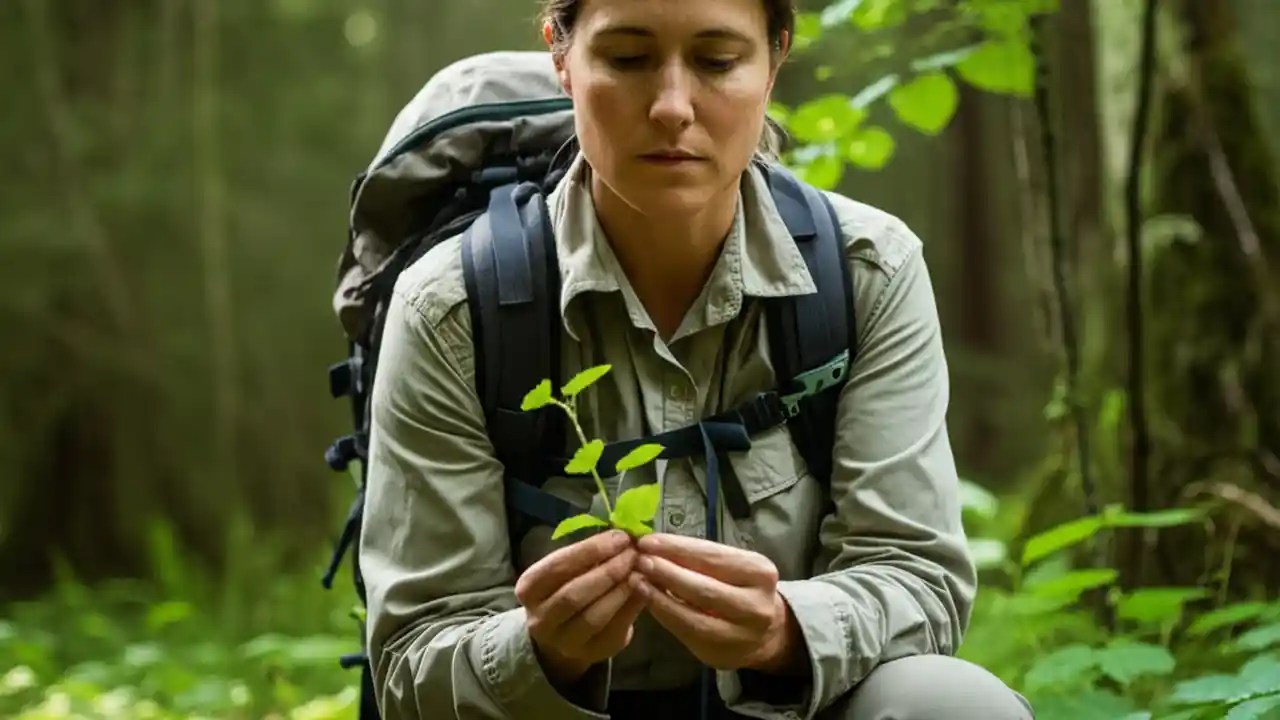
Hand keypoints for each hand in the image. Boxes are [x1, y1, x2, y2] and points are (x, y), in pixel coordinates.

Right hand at [514, 529, 646, 687]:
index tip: (620, 537)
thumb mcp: (567, 568)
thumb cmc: (566, 587)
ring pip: (593, 617)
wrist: (561, 632)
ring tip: (640, 571)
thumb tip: (624, 534)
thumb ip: (588, 554)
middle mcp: (540, 619)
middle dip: (608, 571)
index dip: (590, 550)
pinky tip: (644, 590)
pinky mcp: (590, 654)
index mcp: (529, 589)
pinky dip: (630, 608)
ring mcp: (563, 642)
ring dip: (621, 591)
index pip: (557, 566)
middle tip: (634, 554)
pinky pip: (613, 631)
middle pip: (574, 594)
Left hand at [633, 533, 806, 673]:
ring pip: (694, 616)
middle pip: (704, 587)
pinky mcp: (721, 654)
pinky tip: (648, 601)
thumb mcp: (730, 567)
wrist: (765, 633)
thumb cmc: (740, 588)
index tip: (647, 541)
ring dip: (660, 596)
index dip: (677, 548)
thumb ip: (699, 558)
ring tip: (637, 580)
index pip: (713, 556)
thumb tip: (656, 545)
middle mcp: (756, 605)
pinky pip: (687, 632)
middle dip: (667, 572)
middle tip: (640, 560)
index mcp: (760, 572)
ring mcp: (741, 635)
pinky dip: (665, 614)